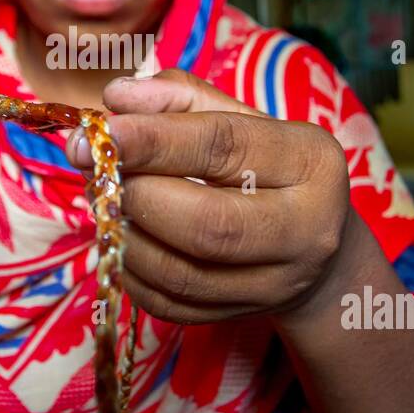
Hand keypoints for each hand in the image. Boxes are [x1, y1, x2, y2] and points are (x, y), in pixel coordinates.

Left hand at [65, 69, 351, 324]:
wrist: (315, 245)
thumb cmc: (268, 168)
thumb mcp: (240, 118)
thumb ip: (179, 99)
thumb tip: (117, 97)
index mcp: (309, 161)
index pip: (223, 147)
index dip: (153, 140)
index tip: (101, 133)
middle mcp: (306, 229)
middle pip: (206, 224)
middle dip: (137, 195)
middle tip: (98, 170)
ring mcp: (276, 284)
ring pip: (181, 273)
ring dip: (124, 234)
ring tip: (105, 199)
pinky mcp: (241, 315)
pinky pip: (167, 303)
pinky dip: (130, 270)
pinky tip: (122, 237)